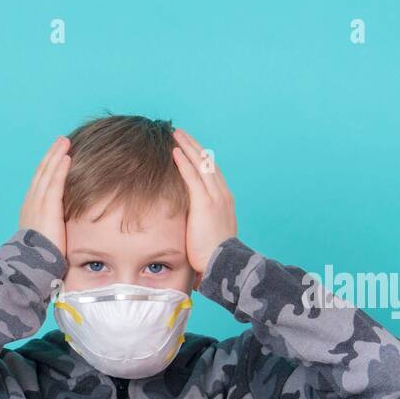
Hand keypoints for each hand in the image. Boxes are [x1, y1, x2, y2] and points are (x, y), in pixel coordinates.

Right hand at [18, 136, 70, 258]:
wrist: (31, 266)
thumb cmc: (41, 258)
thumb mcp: (46, 238)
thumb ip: (53, 227)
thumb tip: (64, 228)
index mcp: (30, 210)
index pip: (39, 183)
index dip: (48, 168)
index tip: (57, 157)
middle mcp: (31, 203)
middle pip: (41, 173)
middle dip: (51, 156)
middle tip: (61, 141)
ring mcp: (37, 203)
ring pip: (46, 173)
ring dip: (56, 156)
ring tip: (65, 142)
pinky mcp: (46, 207)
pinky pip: (54, 182)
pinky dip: (60, 168)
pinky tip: (67, 157)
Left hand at [171, 127, 236, 279]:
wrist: (224, 265)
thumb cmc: (215, 256)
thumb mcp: (209, 235)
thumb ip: (201, 225)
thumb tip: (191, 230)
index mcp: (224, 201)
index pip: (212, 173)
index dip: (201, 158)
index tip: (190, 148)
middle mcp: (222, 195)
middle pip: (208, 163)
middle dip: (194, 146)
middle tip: (181, 133)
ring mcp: (215, 198)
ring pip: (201, 164)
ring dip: (188, 147)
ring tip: (176, 134)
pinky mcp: (205, 204)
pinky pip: (193, 177)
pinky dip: (184, 163)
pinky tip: (175, 152)